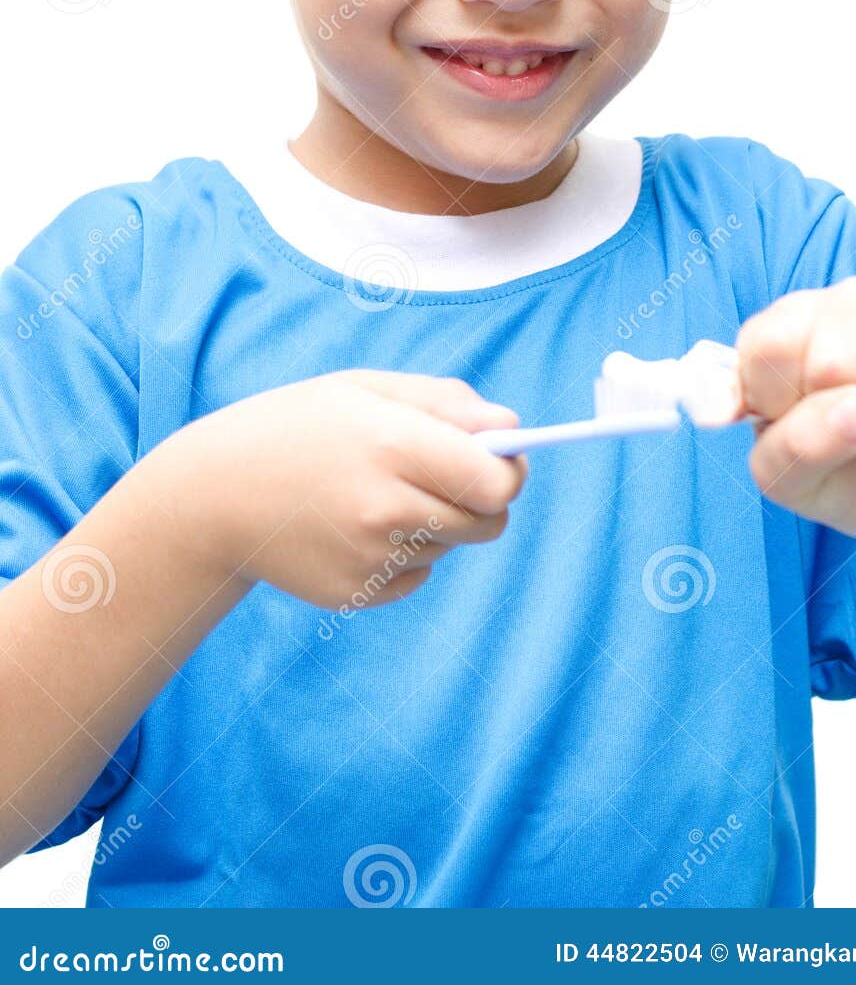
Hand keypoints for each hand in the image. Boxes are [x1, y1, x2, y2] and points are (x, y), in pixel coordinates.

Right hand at [165, 370, 526, 609]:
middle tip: (443, 474)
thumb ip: (447, 404)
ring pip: (450, 546)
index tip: (504, 461)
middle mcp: (386, 508)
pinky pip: (417, 575)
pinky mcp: (357, 594)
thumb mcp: (367, 390)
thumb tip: (512, 429)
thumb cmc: (299, 427)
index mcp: (394, 445)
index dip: (511, 472)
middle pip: (487, 523)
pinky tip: (355, 526)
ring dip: (436, 522)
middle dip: (480, 500)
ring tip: (376, 492)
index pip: (496, 483)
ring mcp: (371, 558)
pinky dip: (404, 552)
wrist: (214, 495)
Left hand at [735, 276, 855, 544]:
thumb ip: (794, 448)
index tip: (799, 425)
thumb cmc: (841, 475)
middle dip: (845, 423)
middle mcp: (842, 306)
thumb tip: (854, 408)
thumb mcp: (789, 480)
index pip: (770, 346)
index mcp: (782, 330)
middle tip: (854, 432)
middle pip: (833, 362)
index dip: (784, 402)